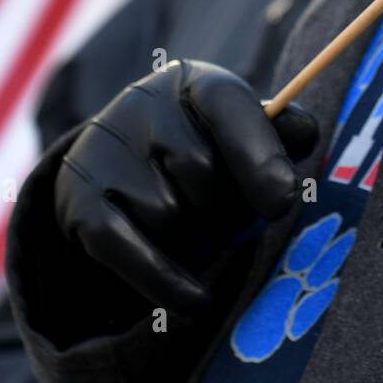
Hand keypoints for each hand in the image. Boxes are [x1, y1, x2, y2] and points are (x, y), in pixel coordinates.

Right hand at [54, 58, 318, 315]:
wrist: (120, 166)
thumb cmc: (205, 150)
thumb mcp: (244, 133)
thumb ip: (282, 134)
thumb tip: (304, 135)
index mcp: (195, 82)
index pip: (229, 105)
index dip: (259, 153)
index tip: (284, 201)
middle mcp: (141, 104)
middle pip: (203, 172)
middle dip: (227, 208)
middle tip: (230, 219)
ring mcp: (103, 151)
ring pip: (170, 216)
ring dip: (197, 240)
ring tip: (199, 232)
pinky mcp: (78, 201)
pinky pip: (132, 253)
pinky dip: (169, 283)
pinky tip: (196, 300)